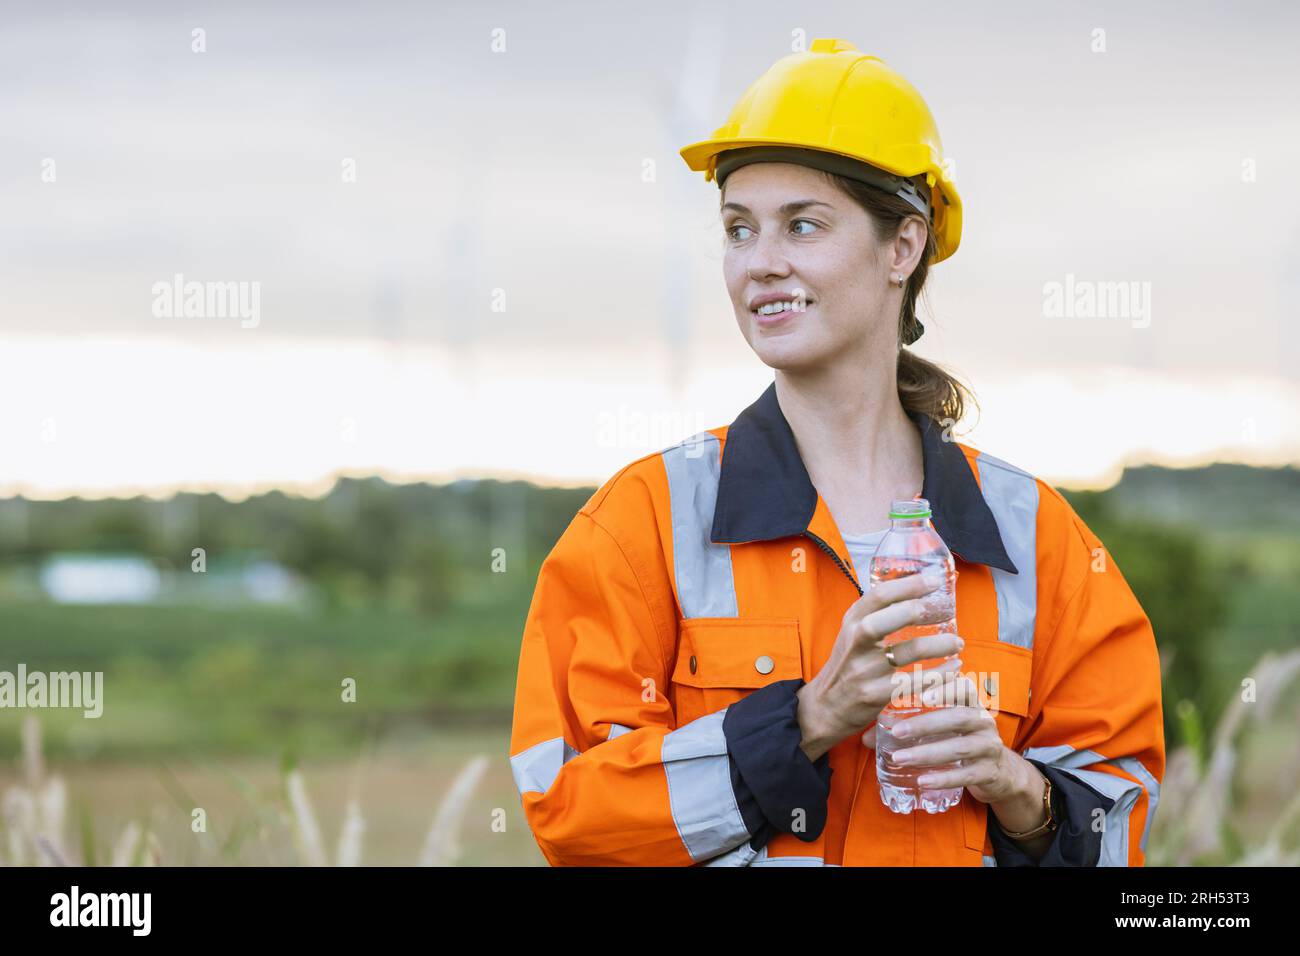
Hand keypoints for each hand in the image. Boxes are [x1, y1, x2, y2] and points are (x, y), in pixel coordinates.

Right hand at [796, 571, 963, 761]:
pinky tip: (954, 668)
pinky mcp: (875, 695)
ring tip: (957, 642)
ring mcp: (864, 670)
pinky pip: (915, 682)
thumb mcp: (851, 636)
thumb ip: (875, 616)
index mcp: (851, 623)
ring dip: (940, 645)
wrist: (824, 708)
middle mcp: (855, 643)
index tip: (934, 581)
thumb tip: (914, 594)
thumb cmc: (846, 667)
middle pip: (884, 619)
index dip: (908, 585)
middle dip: (916, 610)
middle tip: (945, 610)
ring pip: (908, 651)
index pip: (877, 596)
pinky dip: (940, 674)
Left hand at [886, 675, 1026, 806]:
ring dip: (927, 753)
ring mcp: (989, 747)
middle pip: (958, 718)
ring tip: (900, 758)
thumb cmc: (960, 741)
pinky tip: (922, 781)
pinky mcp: (989, 772)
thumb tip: (864, 737)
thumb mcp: (941, 728)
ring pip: (959, 747)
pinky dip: (943, 778)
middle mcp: (983, 722)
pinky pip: (966, 775)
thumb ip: (909, 725)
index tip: (921, 693)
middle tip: (897, 731)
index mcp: (971, 704)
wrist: (999, 773)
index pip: (964, 687)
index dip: (945, 687)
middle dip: (926, 724)